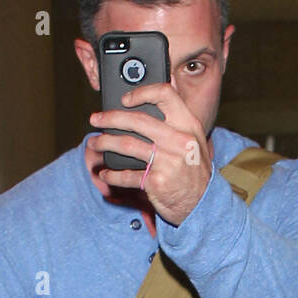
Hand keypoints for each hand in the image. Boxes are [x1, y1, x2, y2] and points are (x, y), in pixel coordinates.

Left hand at [89, 82, 211, 225]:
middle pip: (138, 120)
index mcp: (189, 126)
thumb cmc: (195, 172)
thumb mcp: (195, 142)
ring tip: (94, 143)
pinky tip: (105, 173)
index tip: (125, 99)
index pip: (165, 95)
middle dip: (110, 118)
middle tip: (96, 119)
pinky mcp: (156, 182)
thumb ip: (178, 120)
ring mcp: (168, 162)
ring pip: (127, 145)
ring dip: (105, 143)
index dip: (142, 92)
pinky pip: (127, 175)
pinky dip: (112, 174)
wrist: (203, 205)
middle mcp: (179, 141)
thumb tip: (159, 92)